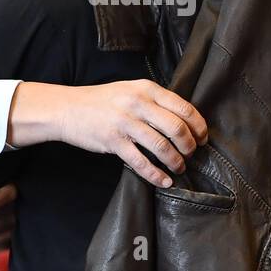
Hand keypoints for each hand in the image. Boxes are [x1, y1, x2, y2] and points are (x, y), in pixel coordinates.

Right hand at [7, 80, 207, 187]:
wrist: (67, 108)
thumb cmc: (102, 101)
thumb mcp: (131, 90)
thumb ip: (155, 101)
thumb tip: (183, 120)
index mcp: (147, 89)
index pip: (184, 108)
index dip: (199, 126)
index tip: (203, 138)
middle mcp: (138, 103)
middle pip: (177, 128)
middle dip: (189, 146)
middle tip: (191, 154)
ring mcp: (125, 122)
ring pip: (161, 146)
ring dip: (175, 161)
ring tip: (178, 168)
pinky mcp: (114, 141)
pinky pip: (141, 162)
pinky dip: (156, 175)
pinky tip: (164, 181)